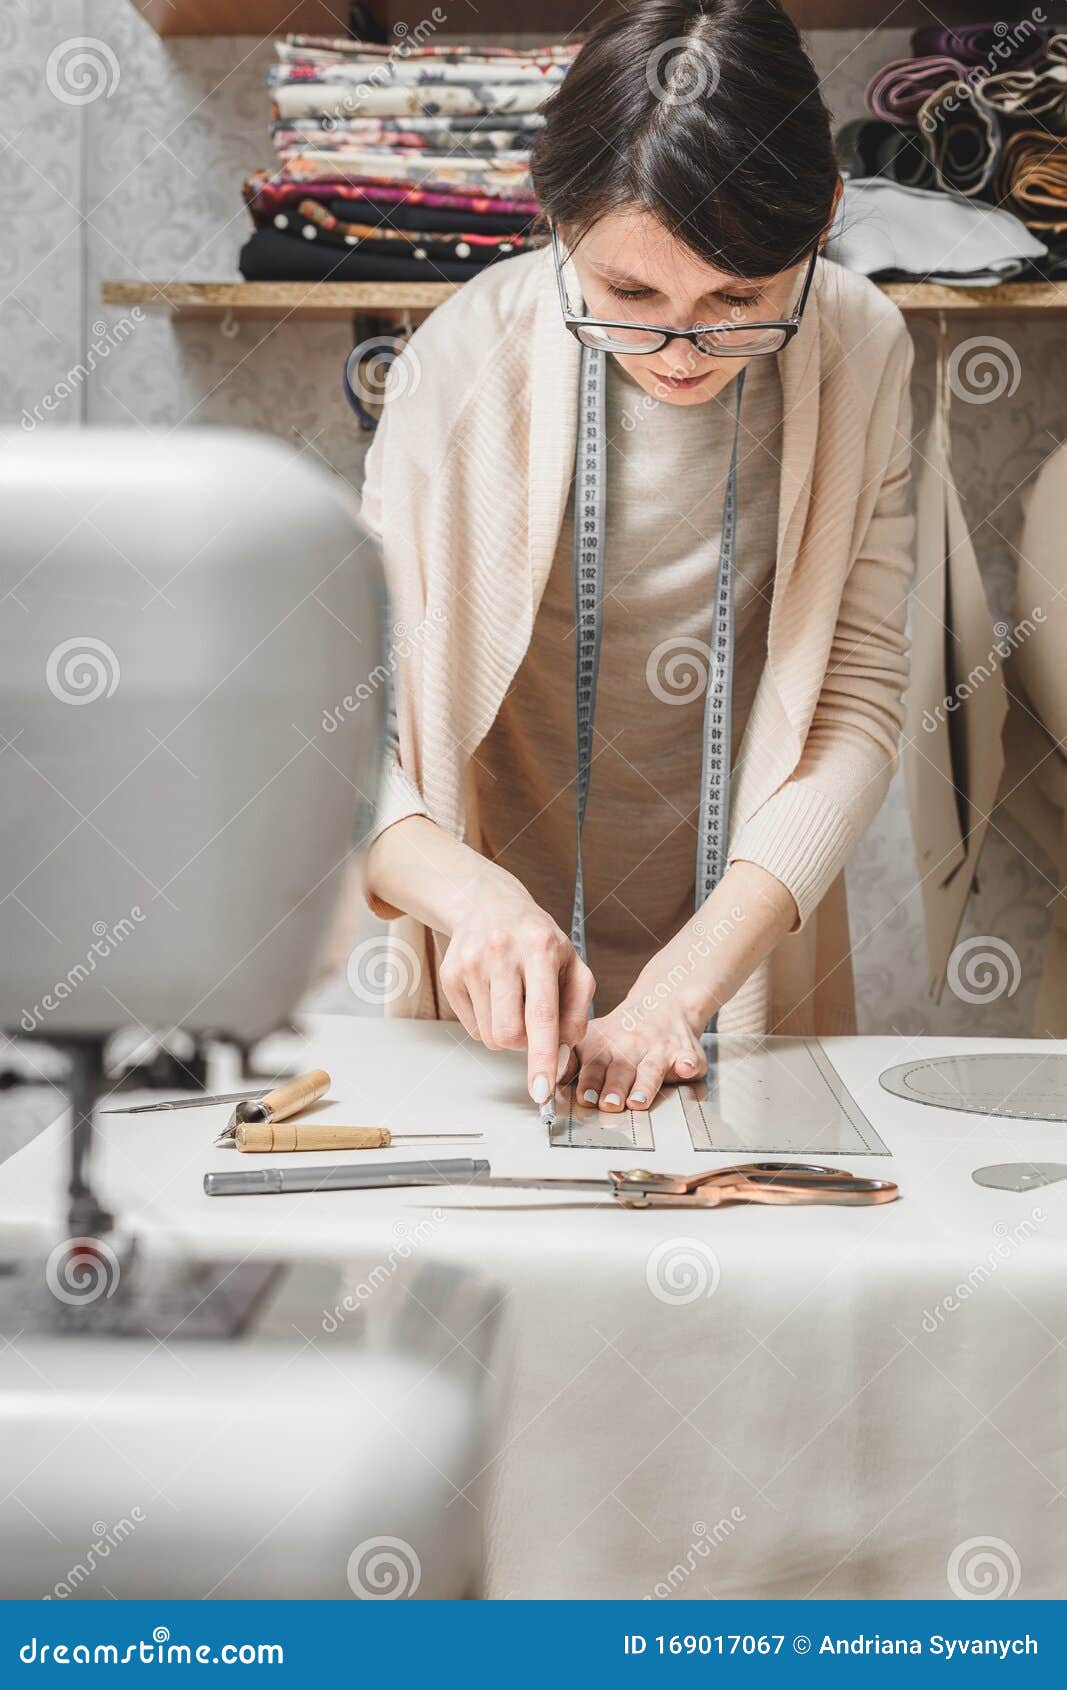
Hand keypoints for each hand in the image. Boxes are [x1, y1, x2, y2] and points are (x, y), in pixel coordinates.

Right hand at [440, 880, 594, 1103]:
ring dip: (507, 1033)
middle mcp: (502, 952)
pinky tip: (494, 994)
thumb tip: (563, 1051)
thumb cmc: (538, 940)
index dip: (542, 1056)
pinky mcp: (449, 974)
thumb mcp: (572, 963)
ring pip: (490, 1036)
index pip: (541, 1014)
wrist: (489, 903)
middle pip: (509, 1033)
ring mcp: (470, 963)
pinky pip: (472, 1027)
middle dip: (525, 1043)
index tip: (541, 1091)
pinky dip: (488, 1022)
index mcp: (540, 948)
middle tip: (533, 1022)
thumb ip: (577, 1009)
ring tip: (513, 1002)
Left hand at [568, 988, 707, 1112]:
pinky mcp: (684, 1052)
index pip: (593, 1065)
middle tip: (608, 1103)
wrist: (662, 1002)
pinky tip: (686, 1068)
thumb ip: (571, 1061)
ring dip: (644, 1085)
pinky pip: (689, 1058)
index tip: (584, 1096)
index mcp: (603, 1046)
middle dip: (614, 1088)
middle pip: (621, 1070)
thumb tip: (549, 1082)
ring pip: (651, 1069)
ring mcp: (658, 1050)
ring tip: (638, 1100)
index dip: (588, 1081)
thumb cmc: (621, 1033)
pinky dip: (688, 1064)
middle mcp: (630, 1047)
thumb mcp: (591, 1039)